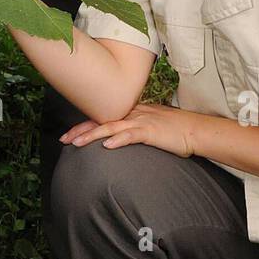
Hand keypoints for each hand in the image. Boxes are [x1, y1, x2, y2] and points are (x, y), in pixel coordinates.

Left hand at [59, 102, 197, 156]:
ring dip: (92, 135)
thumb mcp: (150, 127)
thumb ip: (134, 130)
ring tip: (77, 143)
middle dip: (80, 130)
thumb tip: (119, 138)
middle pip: (101, 121)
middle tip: (63, 140)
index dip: (84, 126)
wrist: (195, 130)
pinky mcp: (150, 131)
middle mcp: (133, 114)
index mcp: (131, 113)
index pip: (102, 118)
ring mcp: (141, 121)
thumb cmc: (174, 131)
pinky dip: (118, 139)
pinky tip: (106, 146)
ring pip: (110, 127)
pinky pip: (131, 134)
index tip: (69, 135)